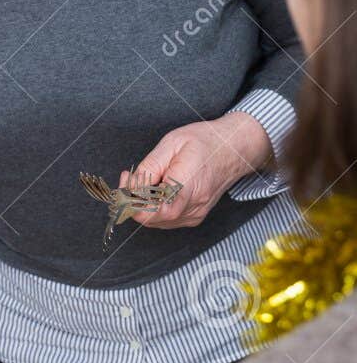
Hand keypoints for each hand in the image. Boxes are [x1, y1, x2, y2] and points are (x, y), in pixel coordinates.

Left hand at [121, 112, 274, 229]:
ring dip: (143, 204)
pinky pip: (166, 219)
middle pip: (149, 218)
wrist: (234, 149)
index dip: (129, 199)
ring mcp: (194, 214)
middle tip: (132, 177)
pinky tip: (157, 188)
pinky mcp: (194, 216)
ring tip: (146, 179)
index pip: (149, 211)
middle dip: (133, 200)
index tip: (127, 179)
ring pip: (155, 220)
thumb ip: (150, 167)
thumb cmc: (205, 142)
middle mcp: (192, 206)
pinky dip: (154, 207)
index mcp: (186, 186)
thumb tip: (132, 186)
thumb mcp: (171, 143)